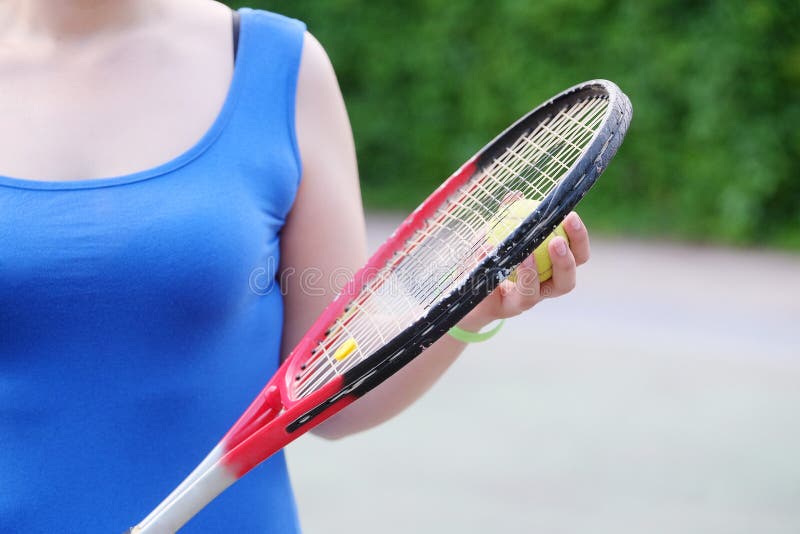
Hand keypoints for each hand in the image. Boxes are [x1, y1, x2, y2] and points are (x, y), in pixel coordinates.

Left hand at [456, 211, 590, 331]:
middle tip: (557, 241)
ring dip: (532, 272)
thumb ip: (508, 218)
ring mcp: (523, 302)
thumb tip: (515, 195)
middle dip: (566, 261)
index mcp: (552, 269)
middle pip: (567, 282)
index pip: (577, 256)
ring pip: (536, 293)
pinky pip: (504, 293)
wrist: (465, 292)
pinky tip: (492, 256)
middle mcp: (543, 290)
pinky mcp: (503, 310)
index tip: (571, 216)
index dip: (579, 239)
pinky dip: (498, 274)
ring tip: (525, 254)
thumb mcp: (498, 235)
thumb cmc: (490, 260)